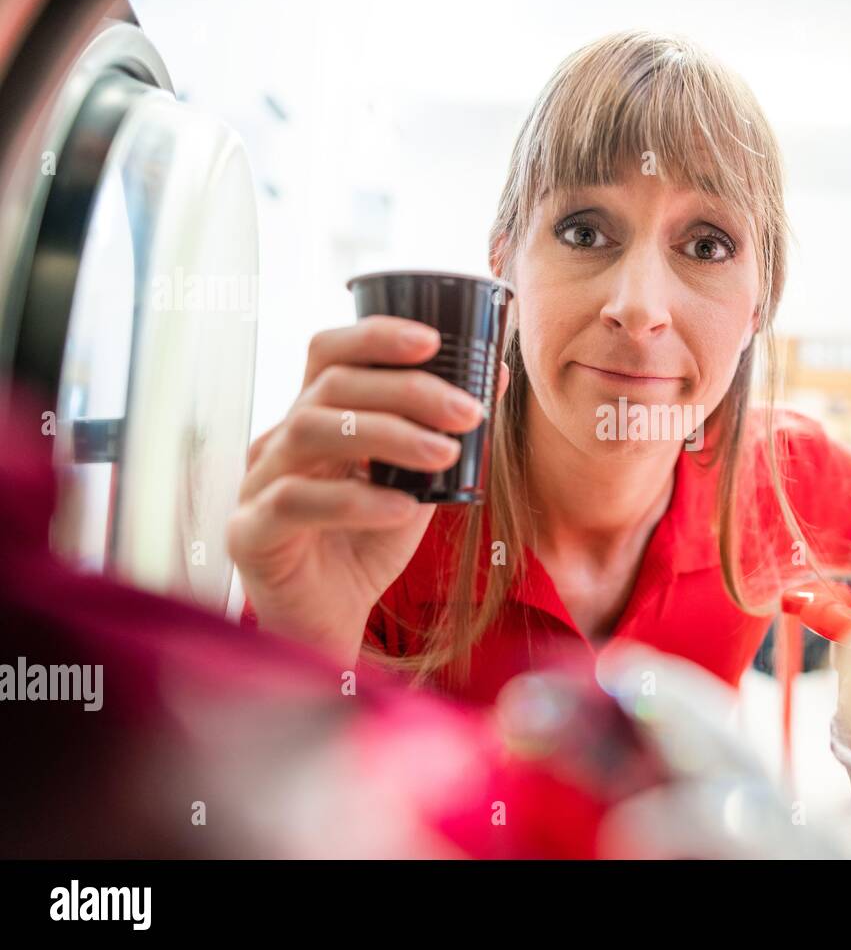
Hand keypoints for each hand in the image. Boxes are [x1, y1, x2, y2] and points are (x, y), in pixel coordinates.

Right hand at [226, 315, 509, 665]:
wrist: (330, 620)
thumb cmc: (367, 542)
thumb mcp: (415, 480)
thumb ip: (441, 433)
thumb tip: (497, 376)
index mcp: (315, 418)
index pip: (330, 353)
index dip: (376, 336)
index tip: (435, 341)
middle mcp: (279, 440)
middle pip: (332, 386)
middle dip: (408, 391)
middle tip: (468, 412)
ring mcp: (257, 483)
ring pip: (310, 431)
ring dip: (388, 435)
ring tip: (445, 453)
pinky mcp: (249, 532)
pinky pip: (296, 501)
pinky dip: (356, 500)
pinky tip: (404, 509)